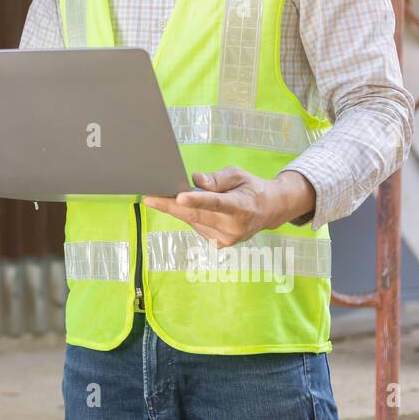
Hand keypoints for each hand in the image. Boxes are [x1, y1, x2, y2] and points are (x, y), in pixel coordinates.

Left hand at [142, 167, 314, 248]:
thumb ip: (216, 179)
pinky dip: (190, 216)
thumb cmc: (250, 188)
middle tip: (150, 197)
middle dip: (170, 206)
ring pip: (193, 222)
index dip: (196, 200)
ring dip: (180, 209)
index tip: (179, 197)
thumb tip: (195, 180)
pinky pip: (197, 227)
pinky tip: (192, 208)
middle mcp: (234, 227)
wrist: (269, 211)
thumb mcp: (237, 175)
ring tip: (175, 195)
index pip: (216, 203)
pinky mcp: (220, 244)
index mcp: (240, 207)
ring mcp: (227, 239)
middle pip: (196, 215)